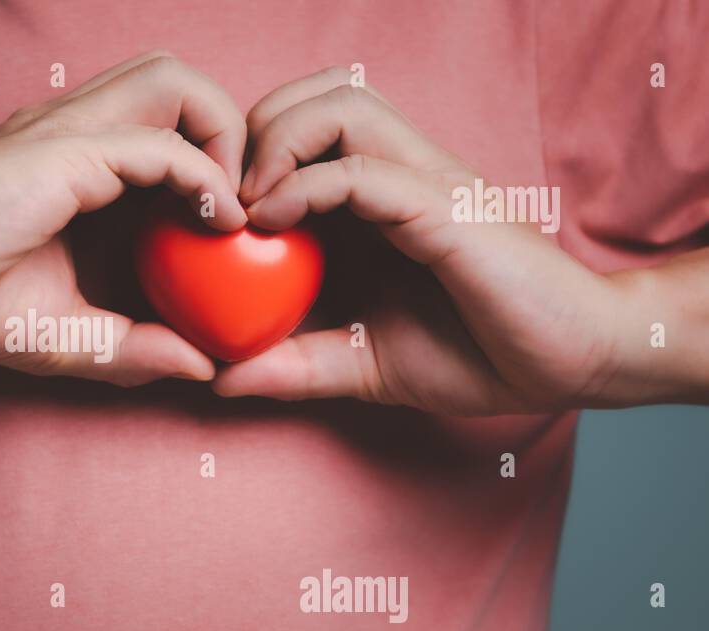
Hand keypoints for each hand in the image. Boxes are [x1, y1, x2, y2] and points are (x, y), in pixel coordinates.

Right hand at [0, 51, 247, 384]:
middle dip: (227, 129)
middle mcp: (79, 133)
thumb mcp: (66, 336)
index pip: (166, 126)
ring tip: (231, 208)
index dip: (213, 165)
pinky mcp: (64, 152)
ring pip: (175, 83)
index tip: (236, 233)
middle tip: (239, 205)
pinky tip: (219, 224)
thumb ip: (133, 348)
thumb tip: (202, 366)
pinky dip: (202, 177)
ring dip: (222, 136)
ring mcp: (70, 134)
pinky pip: (158, 143)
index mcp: (78, 166)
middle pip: (176, 81)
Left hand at [215, 67, 627, 414]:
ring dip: (279, 141)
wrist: (573, 362)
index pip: (305, 125)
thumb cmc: (476, 353)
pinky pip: (365, 170)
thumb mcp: (360, 363)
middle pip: (317, 94)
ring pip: (342, 104)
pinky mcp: (445, 208)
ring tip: (250, 206)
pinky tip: (273, 223)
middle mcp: (401, 172)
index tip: (214, 214)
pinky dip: (308, 186)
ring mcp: (426, 182)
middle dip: (255, 129)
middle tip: (226, 200)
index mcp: (379, 194)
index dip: (248, 151)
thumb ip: (294, 364)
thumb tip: (219, 378)